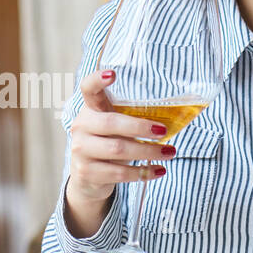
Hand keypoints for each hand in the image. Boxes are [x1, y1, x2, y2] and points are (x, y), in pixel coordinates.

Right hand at [66, 69, 174, 206]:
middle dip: (140, 127)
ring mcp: (81, 150)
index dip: (97, 80)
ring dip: (148, 151)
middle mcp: (81, 126)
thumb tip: (172, 119)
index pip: (88, 89)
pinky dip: (142, 172)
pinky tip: (158, 171)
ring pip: (118, 149)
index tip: (112, 74)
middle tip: (163, 131)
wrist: (87, 178)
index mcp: (90, 109)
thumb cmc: (108, 145)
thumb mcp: (115, 128)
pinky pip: (119, 173)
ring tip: (170, 152)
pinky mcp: (86, 172)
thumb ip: (131, 120)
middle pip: (111, 123)